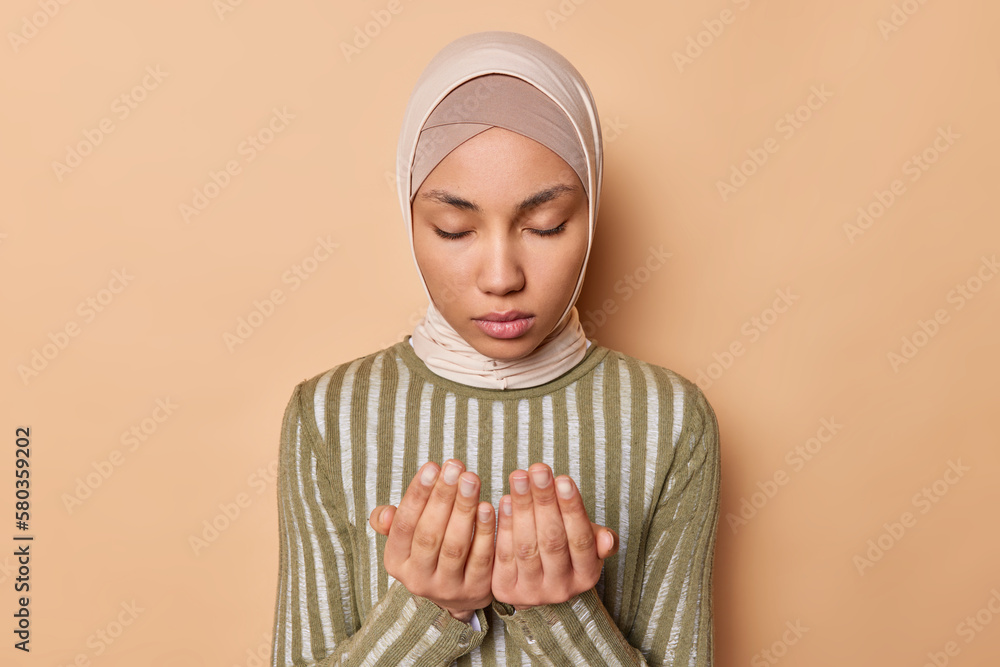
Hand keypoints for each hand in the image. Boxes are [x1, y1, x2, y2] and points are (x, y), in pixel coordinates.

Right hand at [368, 460, 494, 622]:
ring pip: (455, 546)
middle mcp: (417, 579)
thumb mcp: (405, 539)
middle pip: (429, 535)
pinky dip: (485, 531)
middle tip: (455, 467)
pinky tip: (487, 507)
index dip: (417, 495)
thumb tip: (384, 514)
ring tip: (471, 479)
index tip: (432, 466)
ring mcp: (447, 588)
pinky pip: (481, 558)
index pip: (404, 525)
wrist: (454, 597)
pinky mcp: (474, 590)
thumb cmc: (428, 551)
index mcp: (396, 561)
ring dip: (464, 509)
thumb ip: (393, 522)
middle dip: (443, 497)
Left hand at [491, 463, 618, 609]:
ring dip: (522, 508)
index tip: (562, 479)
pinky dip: (504, 526)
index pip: (581, 540)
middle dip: (544, 501)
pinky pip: (503, 555)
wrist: (533, 581)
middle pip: (552, 541)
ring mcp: (532, 592)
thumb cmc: (564, 548)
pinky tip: (504, 500)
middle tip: (538, 470)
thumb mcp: (587, 543)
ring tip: (519, 478)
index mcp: (586, 576)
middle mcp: (560, 588)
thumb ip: (598, 538)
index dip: (572, 509)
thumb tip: (607, 539)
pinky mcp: (505, 589)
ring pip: (526, 547)